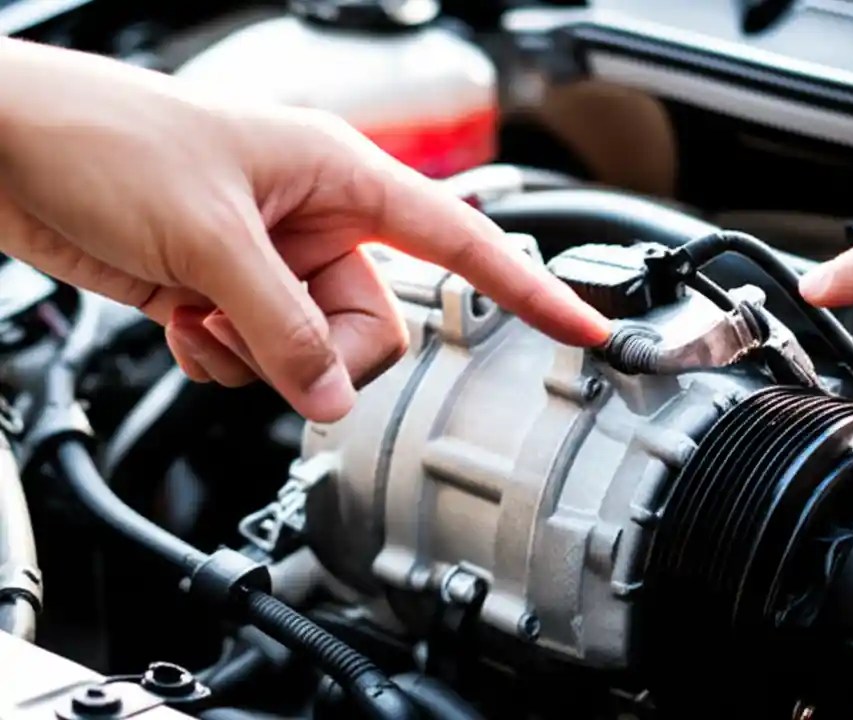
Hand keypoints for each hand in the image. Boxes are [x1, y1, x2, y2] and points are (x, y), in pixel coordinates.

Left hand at [0, 39, 609, 422]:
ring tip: (201, 311)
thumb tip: (336, 400)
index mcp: (344, 176)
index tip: (585, 331)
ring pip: (316, 355)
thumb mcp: (211, 237)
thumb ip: (285, 328)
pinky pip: (260, 361)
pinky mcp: (226, 291)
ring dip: (258, 358)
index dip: (532, 290)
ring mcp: (273, 261)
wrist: (6, 146)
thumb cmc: (107, 137)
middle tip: (258, 332)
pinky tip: (180, 319)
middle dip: (321, 354)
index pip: (463, 242)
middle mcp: (319, 221)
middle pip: (377, 329)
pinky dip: (222, 359)